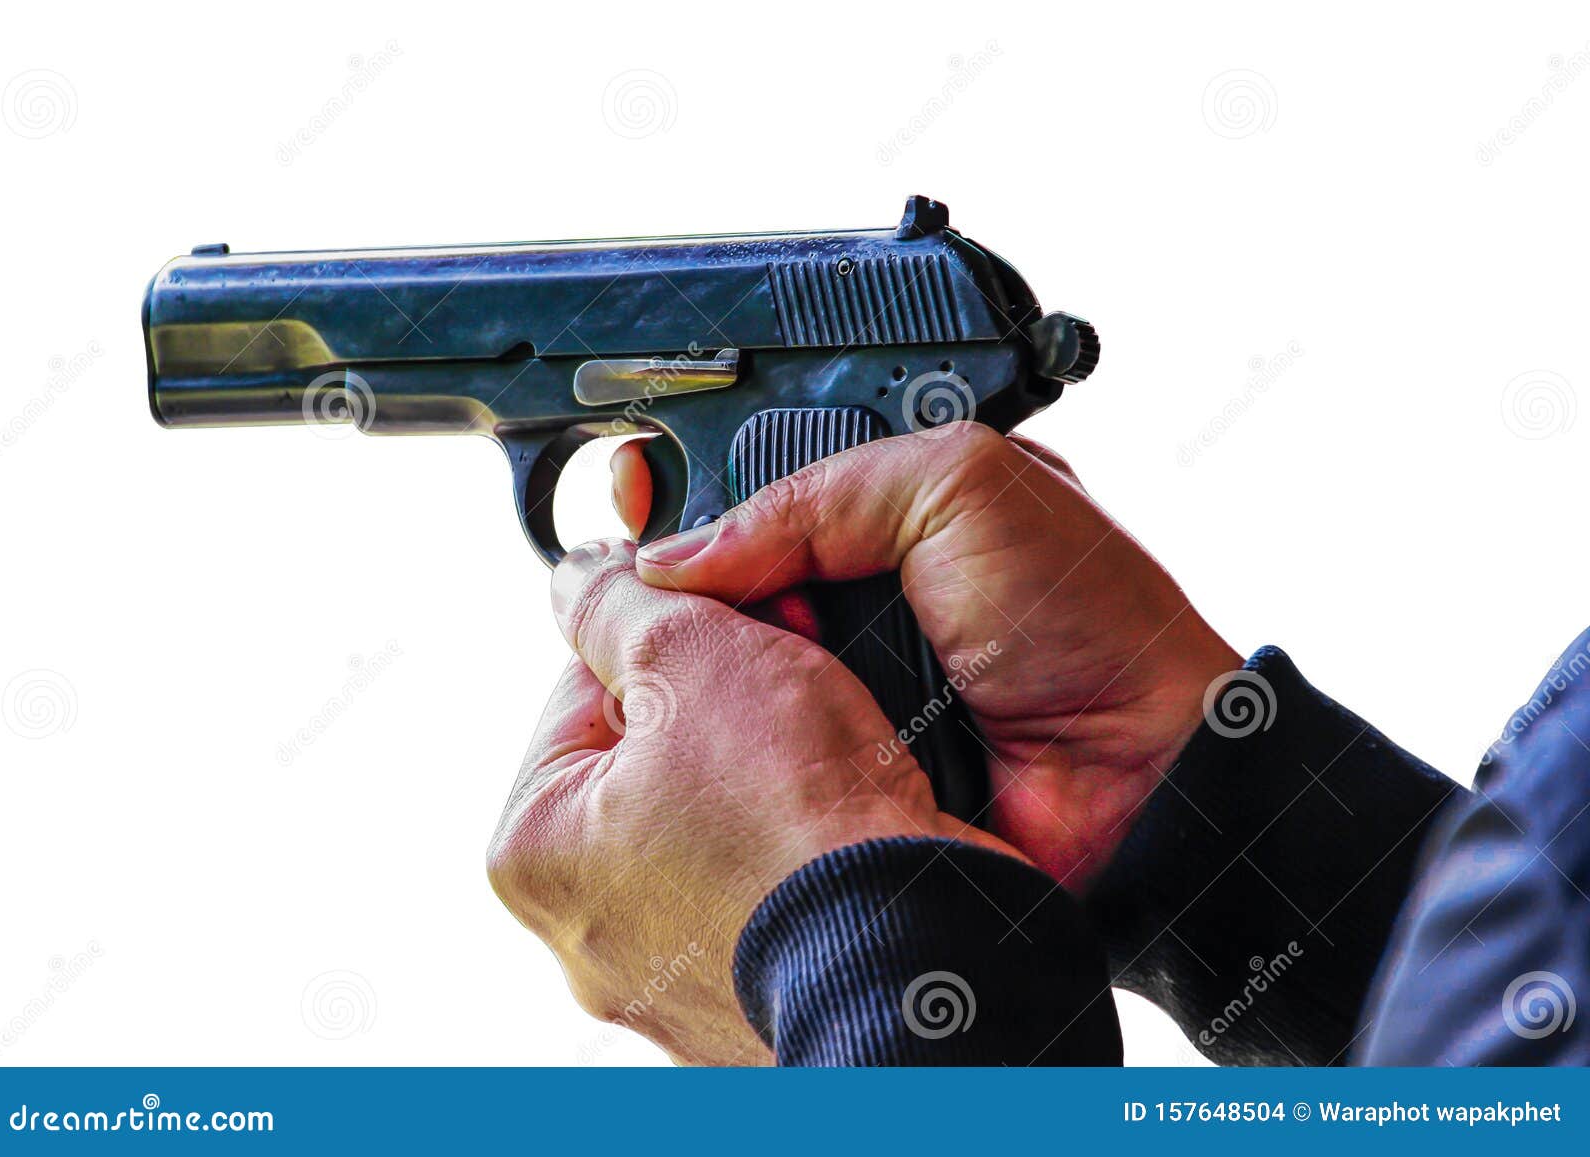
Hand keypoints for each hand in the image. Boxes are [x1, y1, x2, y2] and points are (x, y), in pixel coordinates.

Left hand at [487, 539, 1018, 1064]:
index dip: (666, 636)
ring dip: (768, 770)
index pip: (583, 689)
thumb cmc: (795, 817)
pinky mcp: (756, 998)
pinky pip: (769, 883)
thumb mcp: (692, 653)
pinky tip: (842, 816)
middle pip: (650, 758)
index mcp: (535, 854)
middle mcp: (587, 932)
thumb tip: (579, 578)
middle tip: (785, 677)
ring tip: (823, 744)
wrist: (916, 946)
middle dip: (721, 704)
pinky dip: (801, 844)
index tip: (727, 621)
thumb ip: (619, 601)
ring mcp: (674, 978)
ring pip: (715, 819)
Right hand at [610, 425, 1240, 891]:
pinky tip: (743, 723)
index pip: (756, 483)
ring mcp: (848, 681)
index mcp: (890, 508)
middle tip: (691, 591)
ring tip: (741, 655)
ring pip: (729, 666)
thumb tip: (680, 556)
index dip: (687, 490)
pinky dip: (748, 732)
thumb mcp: (958, 487)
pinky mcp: (839, 762)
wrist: (1140, 774)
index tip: (627, 493)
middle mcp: (861, 591)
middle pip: (725, 580)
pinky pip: (759, 742)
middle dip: (697, 586)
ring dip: (721, 663)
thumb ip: (813, 494)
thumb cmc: (1088, 618)